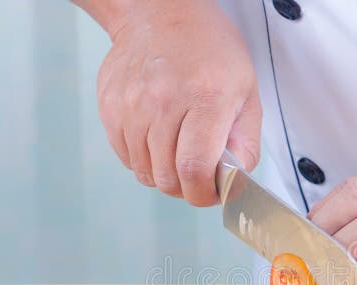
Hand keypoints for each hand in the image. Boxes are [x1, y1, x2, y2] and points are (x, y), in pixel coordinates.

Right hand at [93, 0, 260, 204]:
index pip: (194, 170)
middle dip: (185, 190)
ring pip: (144, 171)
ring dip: (164, 175)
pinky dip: (143, 160)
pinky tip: (158, 141)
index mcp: (205, 98)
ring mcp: (132, 104)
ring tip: (178, 156)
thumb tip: (235, 180)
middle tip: (196, 179)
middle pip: (167, 177)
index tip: (210, 194)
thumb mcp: (246, 91)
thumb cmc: (210, 51)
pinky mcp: (110, 106)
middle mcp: (164, 102)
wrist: (161, 13)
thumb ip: (245, 141)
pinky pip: (125, 155)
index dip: (202, 194)